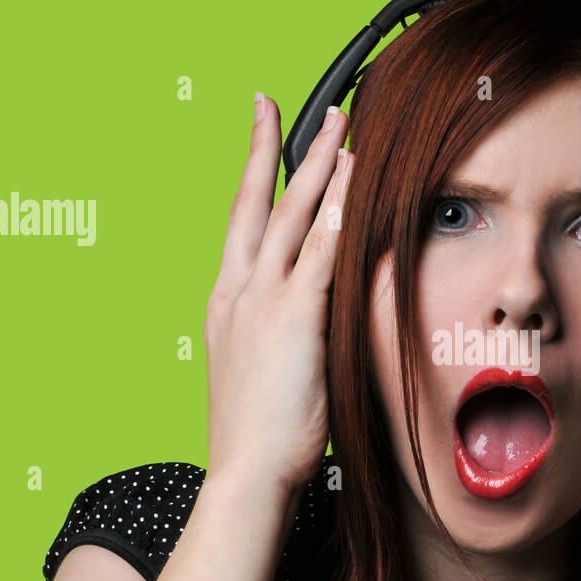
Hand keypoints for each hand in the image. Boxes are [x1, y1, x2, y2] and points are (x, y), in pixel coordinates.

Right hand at [203, 94, 352, 496]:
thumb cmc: (258, 436)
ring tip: (341, 126)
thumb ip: (279, 336)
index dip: (250, 177)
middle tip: (288, 105)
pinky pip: (320, 253)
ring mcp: (262, 303)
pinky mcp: (293, 320)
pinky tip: (354, 182)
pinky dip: (337, 214)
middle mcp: (237, 292)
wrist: (246, 474)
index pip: (240, 225)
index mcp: (226, 304)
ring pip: (291, 216)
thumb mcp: (260, 373)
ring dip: (318, 166)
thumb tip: (307, 324)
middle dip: (274, 148)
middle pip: (256, 203)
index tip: (259, 140)